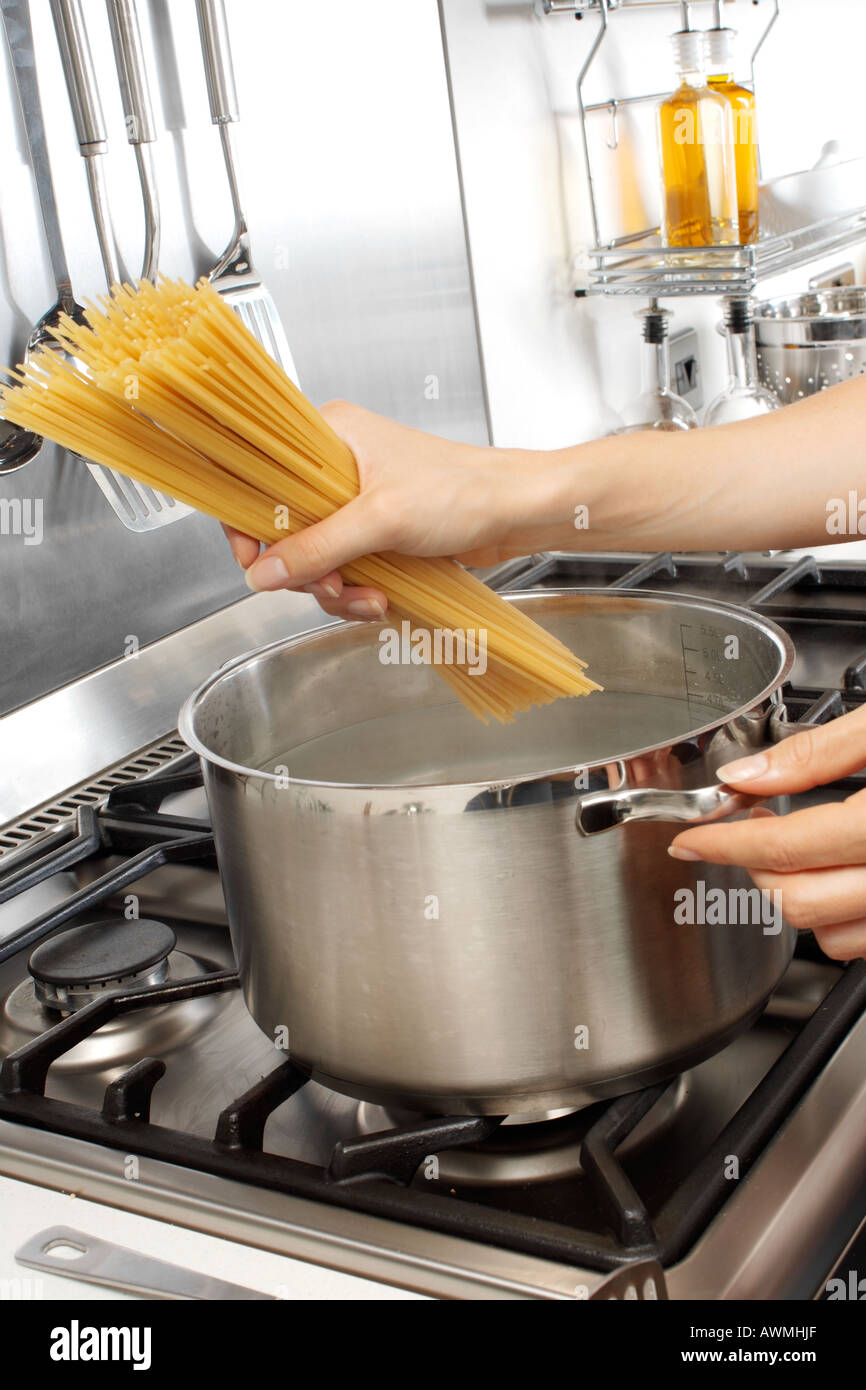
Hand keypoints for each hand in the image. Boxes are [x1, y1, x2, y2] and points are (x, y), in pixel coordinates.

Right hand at [223, 400, 535, 619]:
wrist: (515, 513)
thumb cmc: (463, 491)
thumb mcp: (381, 519)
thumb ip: (318, 547)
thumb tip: (265, 573)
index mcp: (328, 435)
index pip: (260, 475)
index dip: (249, 522)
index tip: (254, 560)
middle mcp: (336, 465)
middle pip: (286, 529)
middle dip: (307, 570)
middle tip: (333, 585)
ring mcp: (356, 502)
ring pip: (316, 558)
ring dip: (336, 589)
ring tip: (369, 598)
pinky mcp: (376, 533)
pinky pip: (345, 569)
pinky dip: (356, 592)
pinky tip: (380, 599)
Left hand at [668, 706, 865, 960]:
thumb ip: (816, 753)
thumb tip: (745, 776)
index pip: (782, 847)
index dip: (722, 844)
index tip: (688, 839)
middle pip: (797, 900)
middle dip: (756, 869)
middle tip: (748, 834)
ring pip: (829, 937)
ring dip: (799, 900)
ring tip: (798, 854)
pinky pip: (861, 944)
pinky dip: (838, 920)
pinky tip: (837, 879)